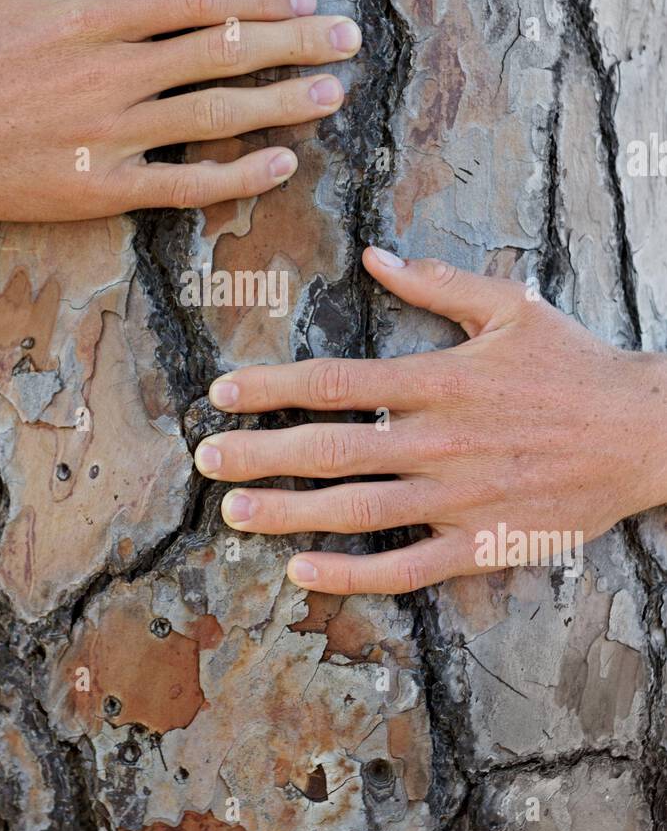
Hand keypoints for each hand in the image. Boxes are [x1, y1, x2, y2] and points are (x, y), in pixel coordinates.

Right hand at [0, 0, 360, 223]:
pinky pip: (184, 182)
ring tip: (332, 95)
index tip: (304, 0)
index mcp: (93, 16)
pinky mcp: (98, 189)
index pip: (198, 2)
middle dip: (296, 46)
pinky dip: (237, 174)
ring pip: (216, 114)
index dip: (259, 1)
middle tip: (349, 41)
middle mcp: (113, 72)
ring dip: (283, 104)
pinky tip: (281, 164)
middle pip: (224, 53)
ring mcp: (109, 133)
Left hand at [194, 249, 666, 593]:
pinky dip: (352, 574)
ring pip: (356, 509)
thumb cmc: (575, 365)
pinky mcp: (481, 543)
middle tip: (206, 462)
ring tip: (234, 516)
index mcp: (439, 379)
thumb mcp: (511, 306)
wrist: (645, 432)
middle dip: (259, 455)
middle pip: (330, 449)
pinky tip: (303, 574)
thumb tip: (374, 255)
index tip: (222, 394)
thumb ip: (437, 284)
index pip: (336, 382)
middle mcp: (439, 439)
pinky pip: (405, 566)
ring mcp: (458, 496)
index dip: (271, 388)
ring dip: (288, 514)